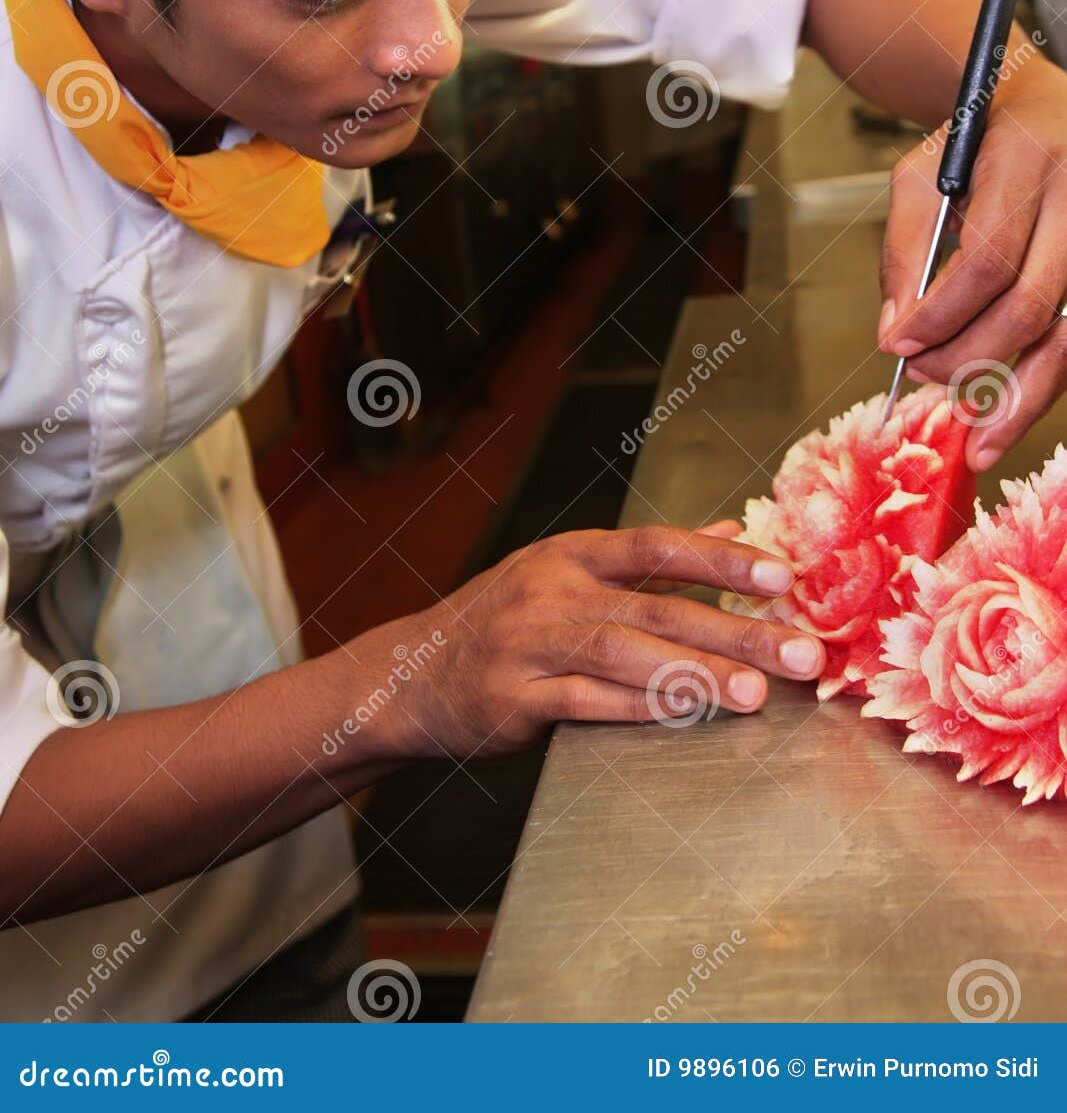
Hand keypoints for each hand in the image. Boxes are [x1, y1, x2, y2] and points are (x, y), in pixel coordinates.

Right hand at [395, 522, 824, 757]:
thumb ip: (652, 560)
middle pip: (656, 607)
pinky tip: (685, 716)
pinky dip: (637, 708)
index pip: (657, 547)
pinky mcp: (513, 696)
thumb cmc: (506, 619)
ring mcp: (529, 642)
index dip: (722, 560)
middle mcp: (552, 590)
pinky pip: (584, 703)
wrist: (412, 673)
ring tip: (756, 694)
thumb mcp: (569, 572)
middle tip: (799, 652)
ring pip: (623, 653)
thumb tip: (732, 530)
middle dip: (735, 631)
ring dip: (695, 674)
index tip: (781, 577)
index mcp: (572, 555)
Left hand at [878, 61, 1066, 469]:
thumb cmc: (974, 144)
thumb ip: (903, 251)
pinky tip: (1009, 417)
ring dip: (1021, 397)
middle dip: (971, 357)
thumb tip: (895, 334)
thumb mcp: (920, 176)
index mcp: (1028, 160)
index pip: (987, 260)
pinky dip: (1043, 384)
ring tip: (979, 441)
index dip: (941, 315)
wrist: (1039, 107)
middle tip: (925, 378)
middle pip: (1032, 306)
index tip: (898, 347)